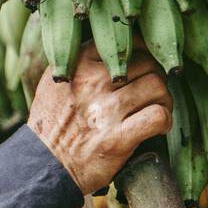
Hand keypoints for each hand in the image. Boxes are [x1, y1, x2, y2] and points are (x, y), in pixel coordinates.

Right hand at [26, 41, 172, 195]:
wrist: (43, 164)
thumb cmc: (52, 122)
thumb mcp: (55, 80)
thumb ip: (78, 59)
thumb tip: (109, 43)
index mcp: (79, 62)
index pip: (127, 43)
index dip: (143, 54)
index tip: (142, 68)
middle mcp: (93, 82)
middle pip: (148, 63)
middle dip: (156, 78)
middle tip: (152, 93)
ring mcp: (107, 111)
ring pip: (157, 86)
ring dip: (164, 99)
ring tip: (156, 108)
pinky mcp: (119, 138)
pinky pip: (158, 116)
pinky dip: (165, 120)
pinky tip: (158, 126)